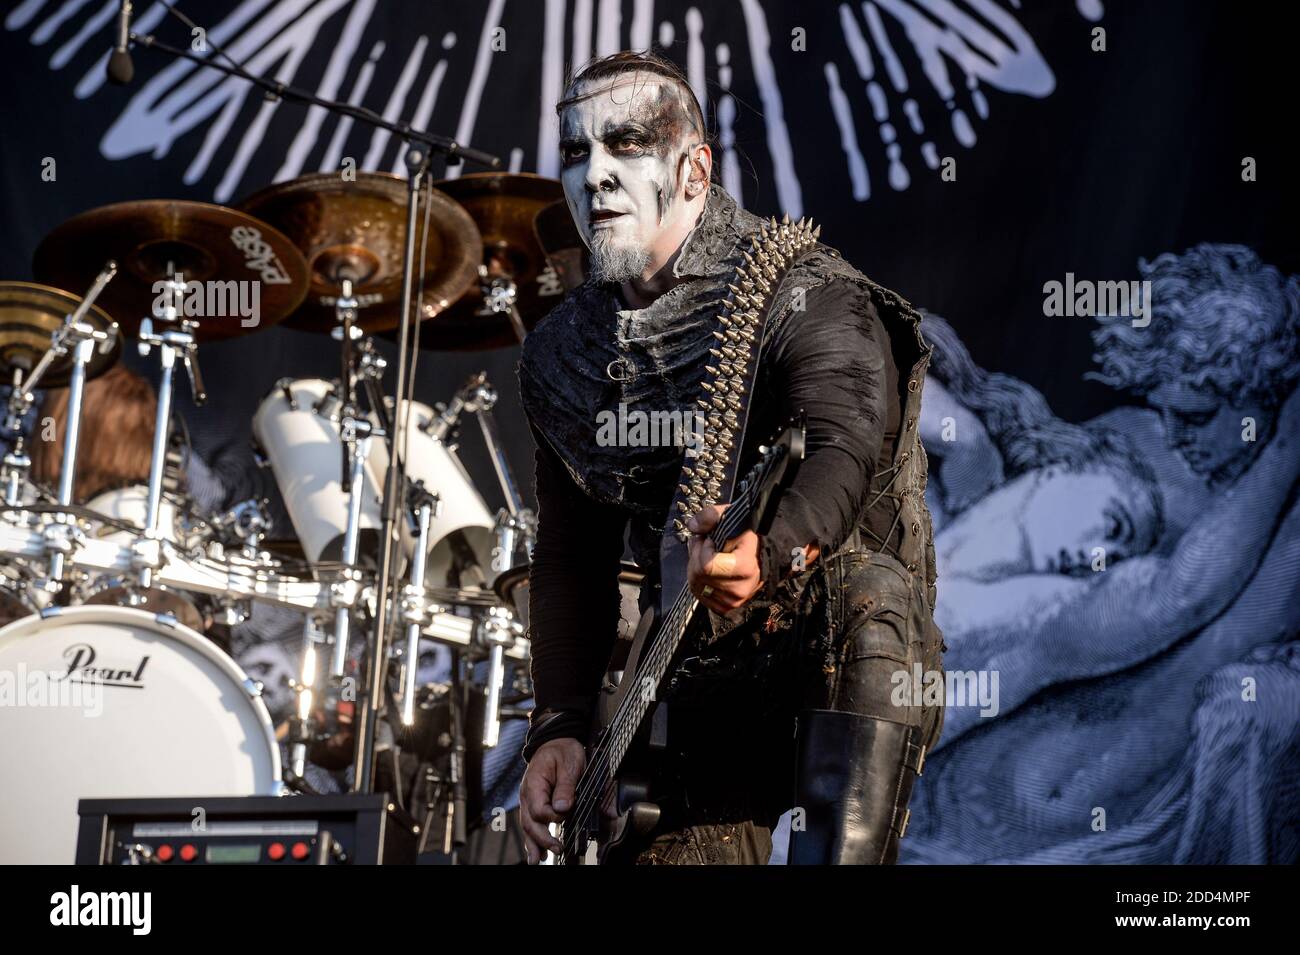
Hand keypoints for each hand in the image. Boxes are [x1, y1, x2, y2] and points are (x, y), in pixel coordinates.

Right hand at [519, 737, 585, 863]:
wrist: (556, 740)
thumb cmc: (562, 749)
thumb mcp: (569, 763)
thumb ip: (565, 786)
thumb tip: (562, 808)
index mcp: (534, 783)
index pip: (539, 809)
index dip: (554, 817)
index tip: (567, 814)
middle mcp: (527, 794)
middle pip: (530, 822)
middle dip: (542, 838)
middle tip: (557, 849)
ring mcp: (529, 799)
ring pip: (527, 825)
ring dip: (533, 843)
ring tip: (537, 860)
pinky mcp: (535, 803)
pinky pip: (531, 822)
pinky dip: (533, 838)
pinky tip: (537, 851)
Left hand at [687, 504, 763, 613]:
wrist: (760, 555)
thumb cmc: (745, 537)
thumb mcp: (730, 517)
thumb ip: (710, 516)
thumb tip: (694, 526)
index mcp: (745, 567)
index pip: (707, 565)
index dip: (704, 549)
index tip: (713, 541)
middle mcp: (740, 588)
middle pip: (698, 574)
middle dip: (698, 555)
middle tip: (708, 546)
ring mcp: (733, 600)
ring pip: (696, 584)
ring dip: (697, 568)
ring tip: (710, 557)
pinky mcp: (725, 607)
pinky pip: (699, 595)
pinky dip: (700, 581)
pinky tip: (710, 571)